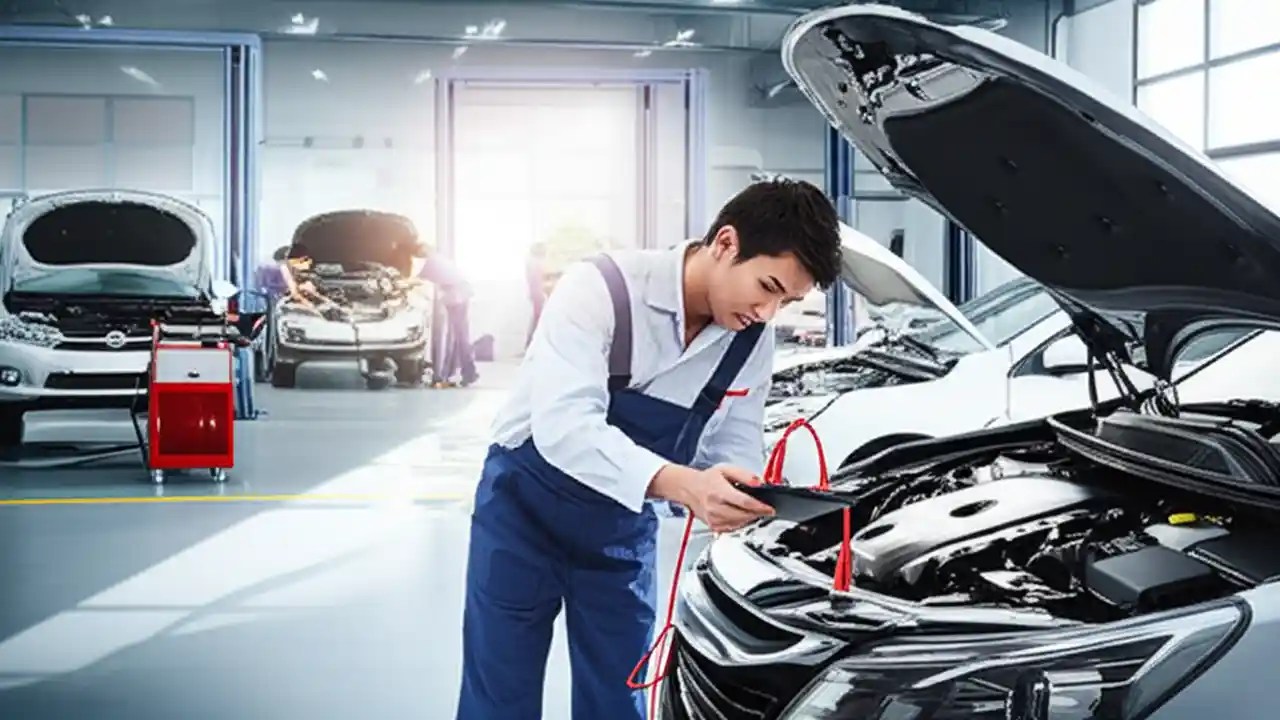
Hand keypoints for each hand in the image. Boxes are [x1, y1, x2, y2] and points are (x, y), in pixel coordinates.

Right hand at [652, 464, 774, 532]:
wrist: (690, 489)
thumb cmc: (707, 480)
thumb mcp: (726, 469)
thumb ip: (744, 475)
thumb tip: (758, 482)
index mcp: (720, 492)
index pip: (745, 502)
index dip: (760, 507)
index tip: (770, 509)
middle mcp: (715, 507)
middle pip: (743, 515)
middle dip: (757, 514)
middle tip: (765, 510)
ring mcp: (713, 519)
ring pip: (738, 524)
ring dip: (750, 519)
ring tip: (754, 512)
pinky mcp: (713, 526)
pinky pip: (732, 529)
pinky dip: (740, 524)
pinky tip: (742, 516)